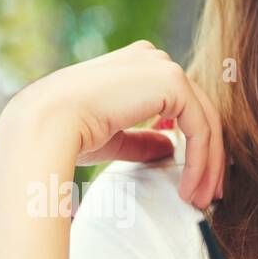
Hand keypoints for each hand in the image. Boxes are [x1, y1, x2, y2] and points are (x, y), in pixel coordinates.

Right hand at [9, 40, 224, 208]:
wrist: (47, 123)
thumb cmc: (67, 132)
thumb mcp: (113, 137)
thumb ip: (142, 138)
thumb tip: (169, 148)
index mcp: (134, 66)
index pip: (179, 104)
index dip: (191, 143)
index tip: (194, 180)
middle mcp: (151, 59)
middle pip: (198, 110)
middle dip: (208, 156)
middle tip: (210, 195)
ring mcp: (163, 66)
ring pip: (205, 120)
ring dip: (208, 164)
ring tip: (202, 200)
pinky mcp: (172, 81)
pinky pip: (200, 127)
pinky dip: (201, 161)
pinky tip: (191, 188)